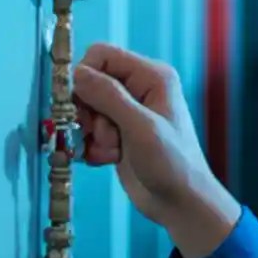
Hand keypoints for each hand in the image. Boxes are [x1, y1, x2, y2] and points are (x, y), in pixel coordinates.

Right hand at [72, 43, 241, 257]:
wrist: (180, 202)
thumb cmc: (171, 163)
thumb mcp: (140, 127)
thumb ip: (109, 97)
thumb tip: (78, 73)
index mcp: (152, 76)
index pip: (102, 55)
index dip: (84, 76)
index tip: (79, 105)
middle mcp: (139, 88)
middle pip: (89, 83)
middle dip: (88, 112)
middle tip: (103, 134)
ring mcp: (127, 112)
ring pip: (85, 109)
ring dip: (90, 133)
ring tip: (112, 150)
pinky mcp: (117, 133)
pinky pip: (88, 131)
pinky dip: (92, 146)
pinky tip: (109, 159)